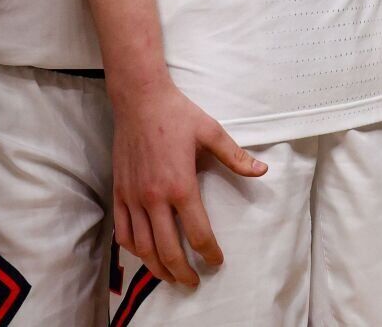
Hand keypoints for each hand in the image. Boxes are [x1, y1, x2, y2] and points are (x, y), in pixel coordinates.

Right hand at [112, 84, 266, 287]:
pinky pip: (123, 231)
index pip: (197, 232)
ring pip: (142, 247)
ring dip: (157, 267)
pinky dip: (133, 249)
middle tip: (194, 282)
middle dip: (182, 272)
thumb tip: (262, 170)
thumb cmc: (177, 114)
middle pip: (167, 249)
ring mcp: (133, 197)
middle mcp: (154, 197)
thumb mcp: (212, 131)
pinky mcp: (119, 192)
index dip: (209, 252)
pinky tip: (144, 254)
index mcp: (180, 185)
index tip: (216, 261)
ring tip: (170, 276)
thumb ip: (235, 156)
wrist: (139, 99)